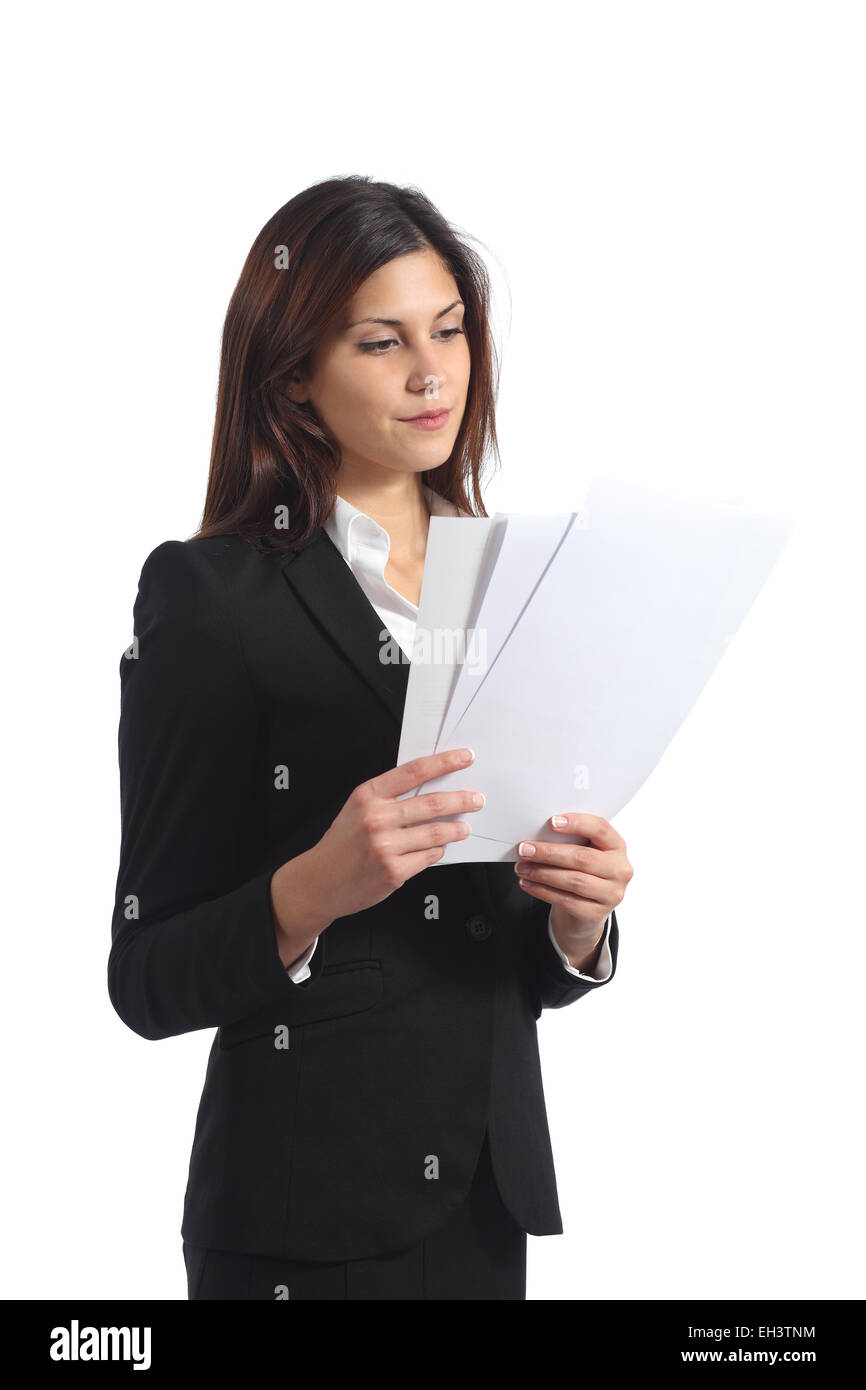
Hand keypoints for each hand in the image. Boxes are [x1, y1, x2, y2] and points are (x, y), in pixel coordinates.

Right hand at [272, 748, 483, 939]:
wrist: (319, 882)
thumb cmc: (340, 844)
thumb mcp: (356, 809)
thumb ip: (388, 797)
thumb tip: (429, 787)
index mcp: (367, 796)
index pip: (414, 771)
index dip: (444, 762)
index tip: (465, 757)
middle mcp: (377, 818)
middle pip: (432, 803)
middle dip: (461, 800)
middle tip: (476, 799)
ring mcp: (386, 846)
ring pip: (436, 833)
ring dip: (456, 829)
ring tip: (463, 828)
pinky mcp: (394, 871)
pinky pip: (429, 857)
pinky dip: (438, 851)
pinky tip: (439, 848)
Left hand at [515, 813, 631, 966]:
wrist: (588, 908)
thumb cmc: (582, 871)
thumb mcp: (583, 851)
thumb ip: (569, 840)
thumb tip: (536, 835)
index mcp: (617, 846)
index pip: (600, 829)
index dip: (576, 823)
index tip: (551, 822)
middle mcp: (620, 870)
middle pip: (583, 857)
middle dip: (549, 853)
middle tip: (524, 849)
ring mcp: (612, 894)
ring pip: (574, 881)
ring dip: (542, 873)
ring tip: (522, 868)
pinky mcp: (598, 914)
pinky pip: (566, 901)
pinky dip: (543, 891)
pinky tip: (528, 884)